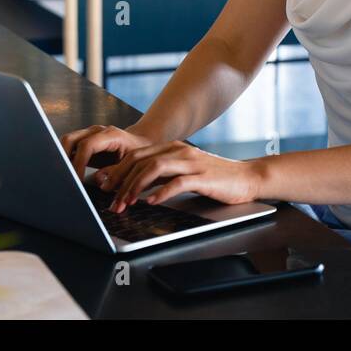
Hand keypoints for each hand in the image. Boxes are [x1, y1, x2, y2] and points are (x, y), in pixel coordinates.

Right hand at [59, 123, 158, 179]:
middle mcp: (96, 131)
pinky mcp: (84, 141)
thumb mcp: (132, 164)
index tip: (76, 179)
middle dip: (64, 159)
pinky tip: (66, 172)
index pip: (86, 146)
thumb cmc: (138, 153)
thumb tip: (98, 178)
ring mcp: (88, 134)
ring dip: (61, 158)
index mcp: (110, 134)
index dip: (78, 163)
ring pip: (66, 141)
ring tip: (63, 175)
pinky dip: (64, 158)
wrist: (141, 143)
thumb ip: (116, 171)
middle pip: (70, 139)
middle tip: (65, 178)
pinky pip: (69, 147)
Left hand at [99, 141, 263, 212]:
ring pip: (154, 168)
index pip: (135, 155)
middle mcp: (179, 151)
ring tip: (126, 203)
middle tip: (110, 200)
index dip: (116, 170)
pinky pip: (177, 182)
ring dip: (135, 187)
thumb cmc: (214, 178)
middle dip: (120, 181)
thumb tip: (133, 187)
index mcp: (172, 148)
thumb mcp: (183, 172)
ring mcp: (191, 162)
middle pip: (140, 160)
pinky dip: (161, 192)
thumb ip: (160, 176)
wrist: (246, 178)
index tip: (103, 186)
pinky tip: (151, 202)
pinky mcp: (203, 176)